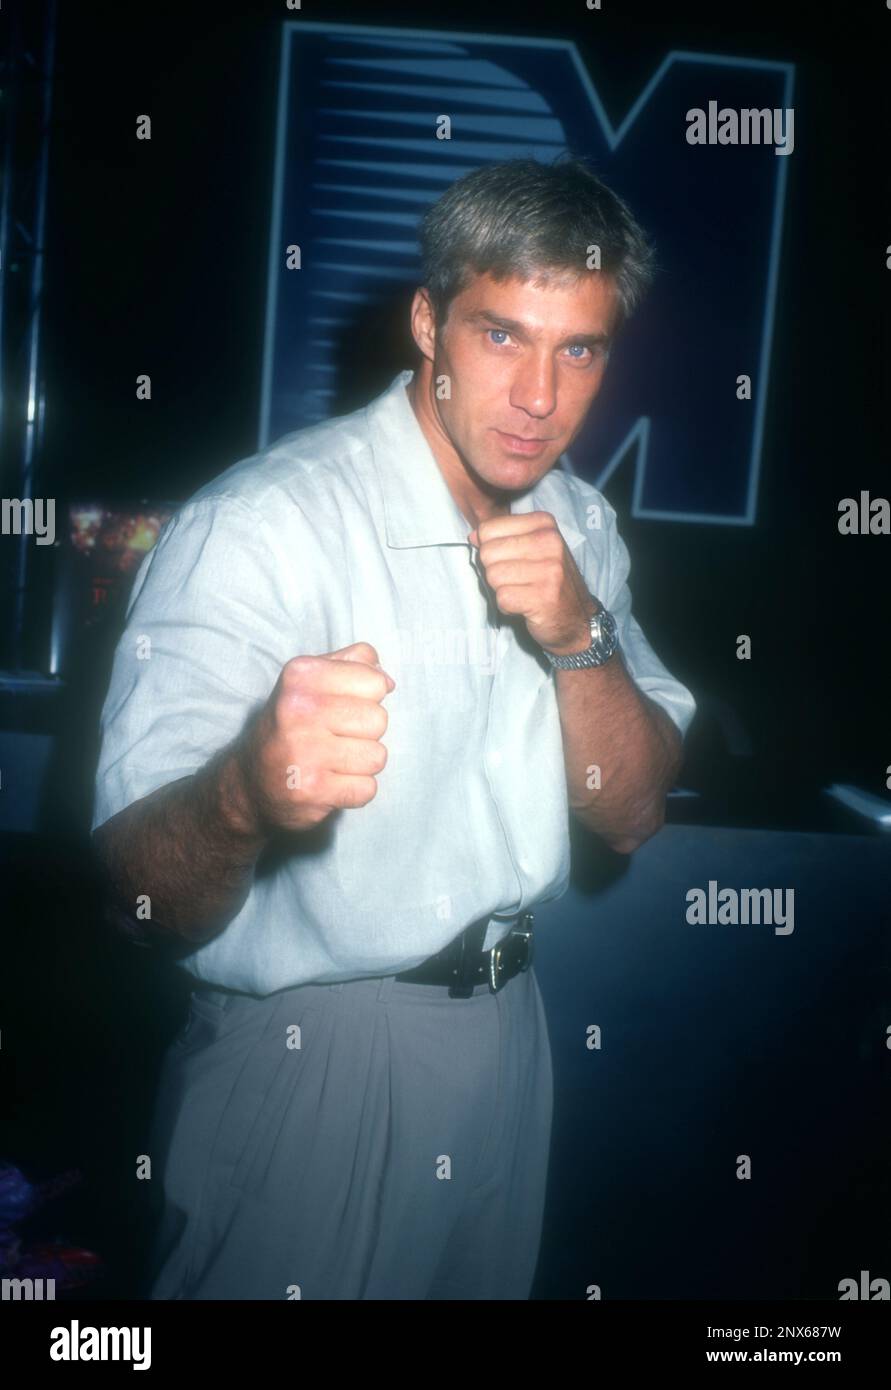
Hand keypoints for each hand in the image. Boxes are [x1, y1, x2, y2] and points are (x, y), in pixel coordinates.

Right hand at [232, 642, 394, 832]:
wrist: (251, 783)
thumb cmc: (292, 726)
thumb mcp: (312, 681)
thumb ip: (353, 664)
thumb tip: (388, 680)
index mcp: (301, 675)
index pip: (376, 682)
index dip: (367, 699)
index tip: (340, 710)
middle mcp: (298, 708)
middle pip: (379, 720)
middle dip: (366, 734)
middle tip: (335, 740)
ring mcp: (303, 751)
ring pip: (377, 756)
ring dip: (361, 764)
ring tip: (333, 762)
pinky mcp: (312, 789)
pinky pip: (367, 789)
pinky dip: (355, 791)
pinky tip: (330, 784)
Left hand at [468, 512, 598, 655]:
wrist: (576, 618)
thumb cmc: (548, 581)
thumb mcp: (531, 549)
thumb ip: (502, 538)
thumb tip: (473, 536)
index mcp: (544, 524)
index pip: (489, 529)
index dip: (491, 549)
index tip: (512, 560)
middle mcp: (550, 542)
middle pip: (488, 552)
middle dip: (495, 571)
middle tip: (517, 580)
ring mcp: (549, 570)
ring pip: (493, 576)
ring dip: (502, 590)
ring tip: (523, 592)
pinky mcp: (543, 597)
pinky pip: (502, 598)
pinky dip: (507, 606)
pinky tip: (525, 605)